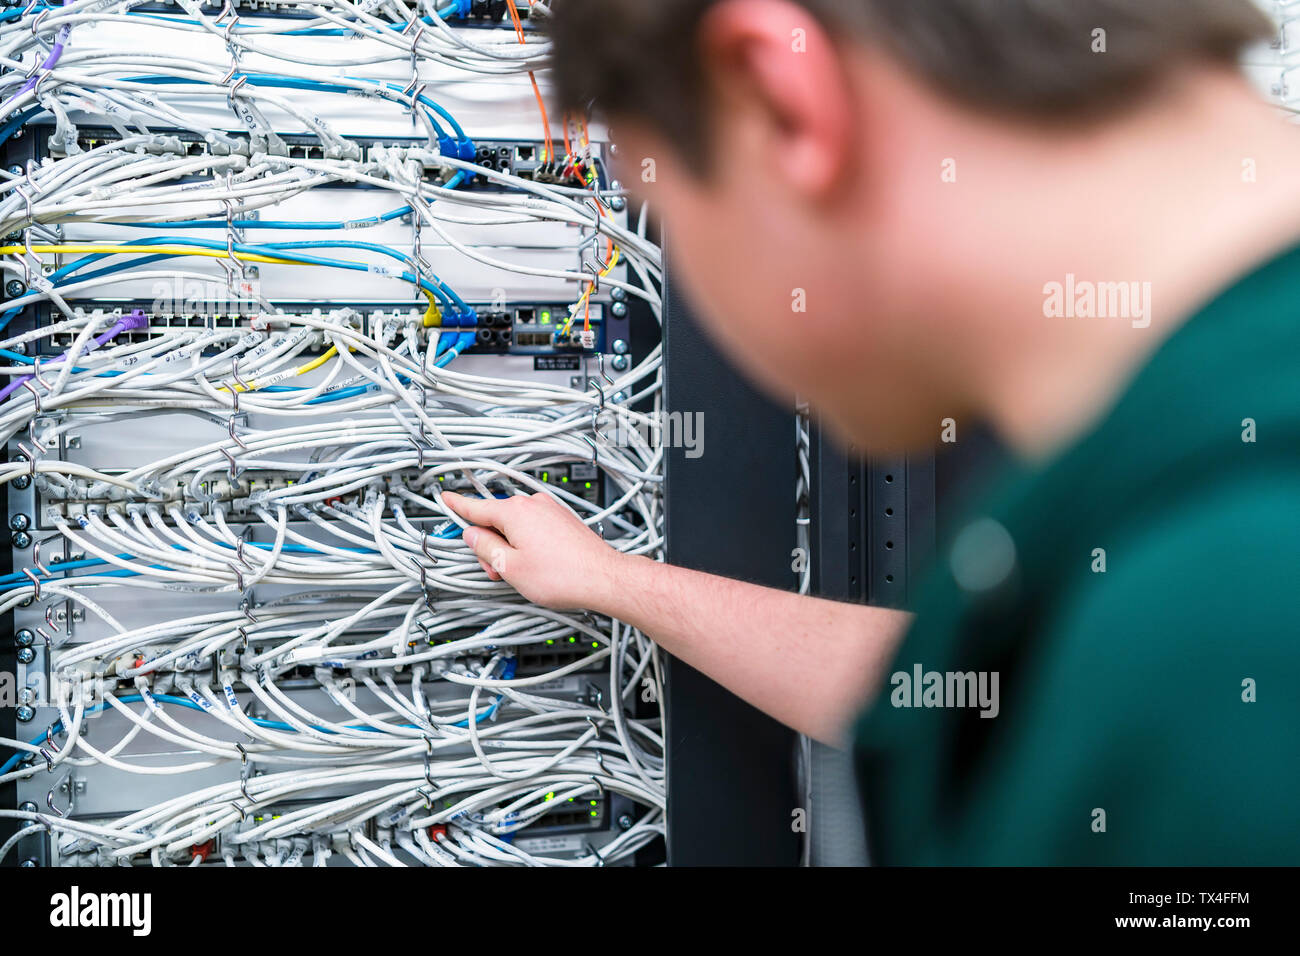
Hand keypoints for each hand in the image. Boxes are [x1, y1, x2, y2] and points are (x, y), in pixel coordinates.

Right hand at [441, 490, 624, 609]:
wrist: (604, 578)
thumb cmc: (564, 575)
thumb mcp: (511, 568)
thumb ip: (486, 549)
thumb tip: (473, 537)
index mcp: (515, 512)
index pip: (476, 507)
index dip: (457, 506)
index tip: (446, 499)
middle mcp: (533, 504)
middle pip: (496, 520)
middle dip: (490, 545)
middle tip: (497, 570)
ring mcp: (550, 510)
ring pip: (516, 526)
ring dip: (510, 547)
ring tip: (522, 573)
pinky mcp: (562, 520)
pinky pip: (534, 528)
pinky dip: (527, 544)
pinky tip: (537, 565)